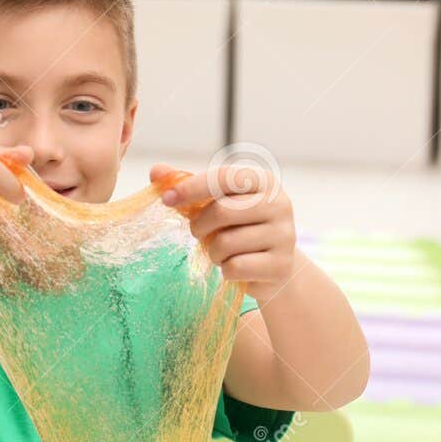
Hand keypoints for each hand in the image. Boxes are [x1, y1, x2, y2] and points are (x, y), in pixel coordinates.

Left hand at [151, 163, 295, 300]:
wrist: (273, 267)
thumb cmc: (239, 229)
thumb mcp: (215, 205)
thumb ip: (188, 187)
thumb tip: (156, 171)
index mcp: (264, 181)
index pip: (224, 177)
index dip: (191, 187)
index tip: (166, 199)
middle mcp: (280, 204)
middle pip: (222, 211)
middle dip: (200, 226)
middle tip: (199, 233)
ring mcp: (284, 235)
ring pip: (226, 243)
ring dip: (213, 252)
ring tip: (222, 252)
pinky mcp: (281, 265)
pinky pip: (235, 267)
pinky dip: (226, 271)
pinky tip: (235, 268)